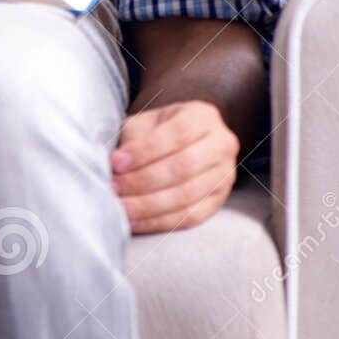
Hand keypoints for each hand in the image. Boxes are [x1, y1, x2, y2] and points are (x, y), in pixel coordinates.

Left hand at [108, 99, 238, 233]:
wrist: (176, 146)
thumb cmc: (155, 132)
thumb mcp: (143, 124)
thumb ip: (132, 140)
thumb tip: (114, 165)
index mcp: (202, 116)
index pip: (177, 133)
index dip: (145, 150)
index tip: (116, 162)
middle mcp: (222, 144)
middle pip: (183, 167)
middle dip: (143, 180)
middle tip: (113, 187)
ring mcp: (225, 175)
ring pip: (187, 196)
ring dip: (147, 205)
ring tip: (119, 206)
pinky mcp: (219, 202)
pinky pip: (189, 218)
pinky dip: (158, 222)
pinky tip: (134, 220)